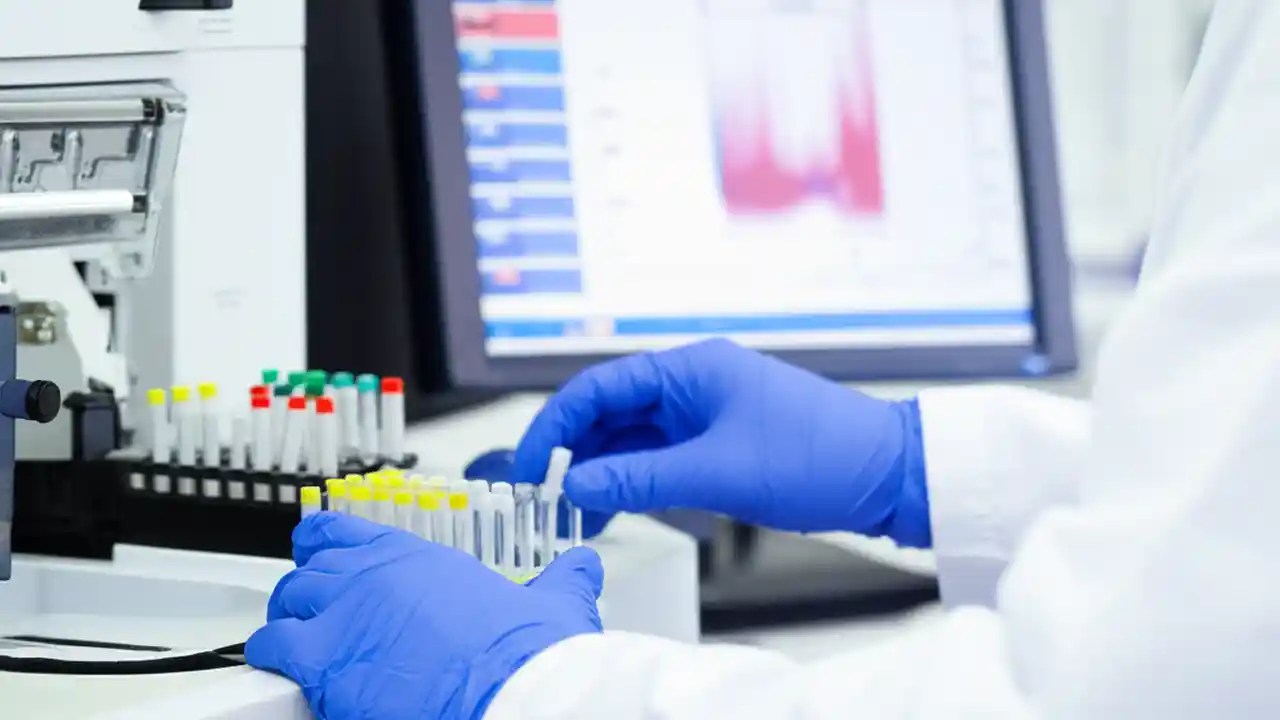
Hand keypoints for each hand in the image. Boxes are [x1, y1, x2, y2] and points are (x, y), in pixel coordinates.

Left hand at [245, 513, 603, 718]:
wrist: (509, 692)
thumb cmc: (526, 654)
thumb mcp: (556, 601)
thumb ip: (562, 579)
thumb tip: (582, 566)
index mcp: (420, 557)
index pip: (349, 531)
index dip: (325, 540)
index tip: (317, 548)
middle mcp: (375, 575)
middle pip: (311, 566)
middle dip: (306, 586)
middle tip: (308, 605)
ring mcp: (345, 613)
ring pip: (286, 599)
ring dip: (284, 617)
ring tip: (287, 636)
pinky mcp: (324, 658)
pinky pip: (270, 645)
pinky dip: (268, 653)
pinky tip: (277, 666)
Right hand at [514, 339, 929, 546]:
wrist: (890, 475)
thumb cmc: (820, 457)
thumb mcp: (719, 472)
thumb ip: (640, 479)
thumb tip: (577, 485)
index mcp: (692, 370)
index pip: (599, 387)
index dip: (555, 425)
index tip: (531, 465)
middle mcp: (695, 385)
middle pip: (611, 412)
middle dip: (573, 452)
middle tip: (544, 494)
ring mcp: (708, 414)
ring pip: (633, 438)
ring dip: (602, 471)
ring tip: (574, 512)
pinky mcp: (721, 443)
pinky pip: (661, 456)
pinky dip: (634, 480)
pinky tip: (615, 507)